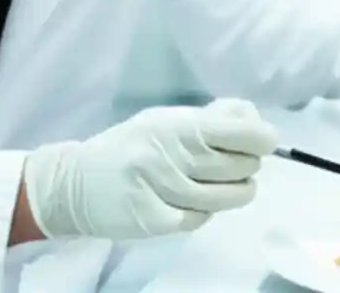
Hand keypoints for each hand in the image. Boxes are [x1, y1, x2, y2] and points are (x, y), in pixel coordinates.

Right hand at [22, 98, 276, 239]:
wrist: (74, 183)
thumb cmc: (130, 147)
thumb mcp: (166, 120)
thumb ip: (209, 120)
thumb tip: (254, 120)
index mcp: (176, 126)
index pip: (239, 132)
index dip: (261, 139)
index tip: (266, 142)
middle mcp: (168, 156)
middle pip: (237, 166)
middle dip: (248, 166)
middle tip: (243, 164)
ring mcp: (159, 190)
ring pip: (223, 198)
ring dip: (237, 192)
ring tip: (237, 186)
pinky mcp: (150, 220)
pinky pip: (197, 219)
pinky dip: (205, 213)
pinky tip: (199, 203)